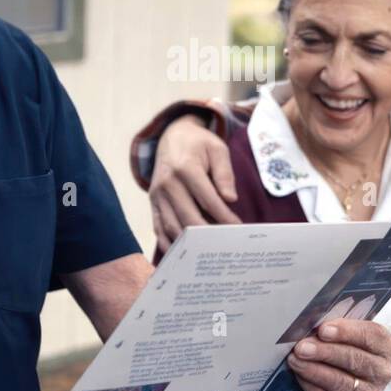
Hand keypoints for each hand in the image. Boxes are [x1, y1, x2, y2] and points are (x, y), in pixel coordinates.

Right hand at [149, 113, 240, 252]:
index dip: (224, 217)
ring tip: (208, 252)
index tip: (238, 229)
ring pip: (172, 227)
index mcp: (185, 168)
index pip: (208, 200)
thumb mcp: (217, 148)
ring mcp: (157, 195)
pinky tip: (184, 254)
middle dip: (209, 235)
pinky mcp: (152, 203)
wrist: (171, 137)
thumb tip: (230, 199)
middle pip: (189, 218)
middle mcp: (167, 184)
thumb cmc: (199, 144)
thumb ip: (225, 173)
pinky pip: (158, 228)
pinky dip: (170, 243)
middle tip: (226, 245)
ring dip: (190, 243)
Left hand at [286, 320, 390, 390]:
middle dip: (325, 353)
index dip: (346, 332)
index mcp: (385, 345)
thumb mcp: (342, 332)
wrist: (342, 375)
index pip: (369, 336)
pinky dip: (314, 389)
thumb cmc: (342, 346)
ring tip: (295, 362)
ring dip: (315, 372)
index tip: (322, 330)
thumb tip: (309, 326)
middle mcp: (383, 371)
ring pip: (343, 383)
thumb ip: (332, 328)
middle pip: (355, 360)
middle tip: (301, 348)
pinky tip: (300, 378)